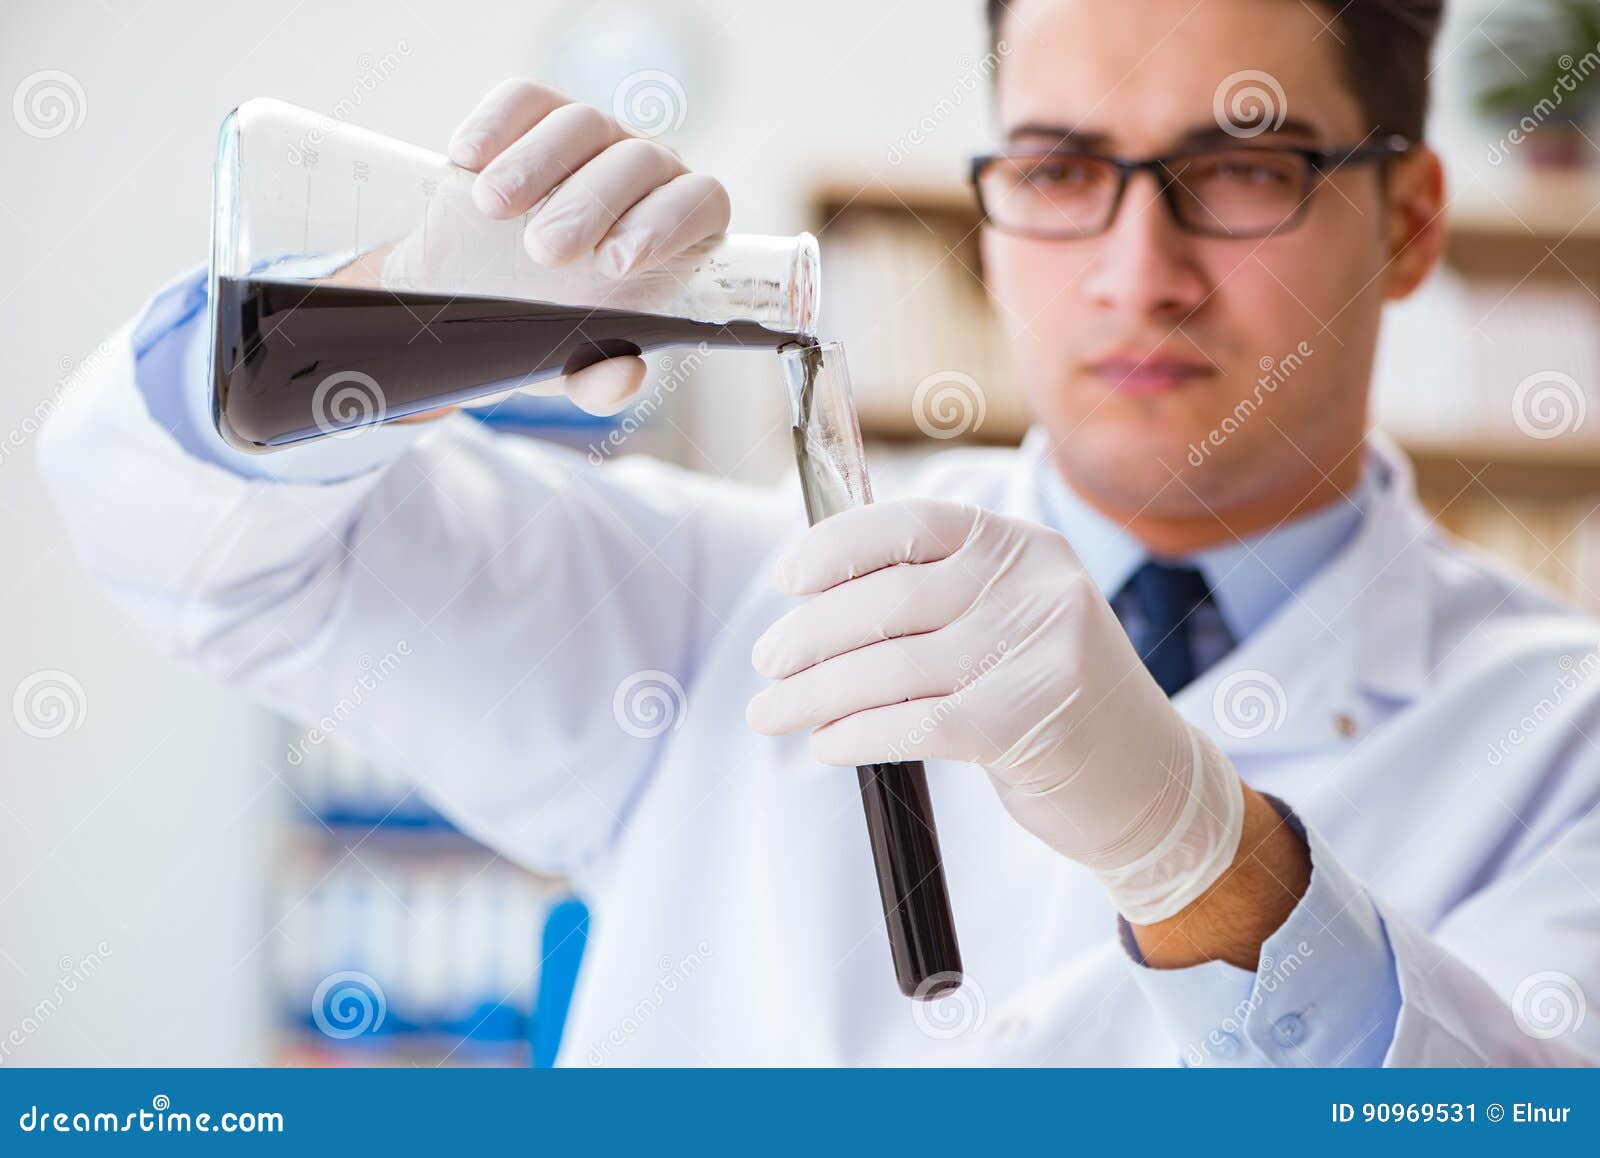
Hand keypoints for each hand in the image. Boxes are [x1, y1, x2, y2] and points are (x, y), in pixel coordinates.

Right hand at [389, 79, 729, 418]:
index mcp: (674, 232)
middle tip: (543, 252)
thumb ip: (603, 383)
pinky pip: (525, 98)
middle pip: (640, 161)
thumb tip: (625, 376)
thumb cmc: (540, 327)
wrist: (469, 299)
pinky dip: (496, 123)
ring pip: (582, 123)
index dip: (667, 225)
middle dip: (591, 205)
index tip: (615, 263)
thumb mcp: (570, 368)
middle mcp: (642, 175)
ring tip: (495, 209)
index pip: (701, 203)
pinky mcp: (531, 115)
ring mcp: (589, 139)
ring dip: (538, 163)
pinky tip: (469, 161)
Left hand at [745, 498, 1244, 923]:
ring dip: (814, 692)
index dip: (837, 547)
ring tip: (772, 712)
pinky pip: (916, 723)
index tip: (786, 579)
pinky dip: (858, 734)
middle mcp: (1035, 588)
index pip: (912, 524)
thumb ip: (937, 598)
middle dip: (808, 634)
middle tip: (766, 663)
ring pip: (891, 667)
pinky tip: (828, 743)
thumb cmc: (1053, 699)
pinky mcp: (1031, 720)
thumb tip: (816, 598)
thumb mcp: (1010, 621)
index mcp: (1022, 547)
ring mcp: (1039, 652)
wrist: (1149, 783)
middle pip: (889, 601)